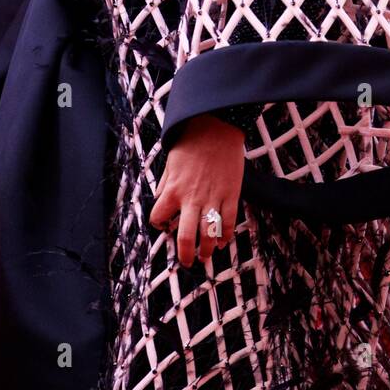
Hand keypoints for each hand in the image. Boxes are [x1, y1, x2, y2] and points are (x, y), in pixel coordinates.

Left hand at [149, 113, 244, 266]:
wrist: (217, 127)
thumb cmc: (190, 142)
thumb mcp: (170, 162)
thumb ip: (165, 183)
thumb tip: (161, 199)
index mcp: (173, 190)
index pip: (158, 218)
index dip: (159, 224)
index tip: (163, 225)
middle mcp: (191, 199)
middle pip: (186, 237)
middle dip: (185, 254)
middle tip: (187, 262)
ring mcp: (213, 198)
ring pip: (209, 234)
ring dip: (207, 250)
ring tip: (205, 256)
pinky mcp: (231, 195)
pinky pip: (228, 222)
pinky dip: (226, 236)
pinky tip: (223, 242)